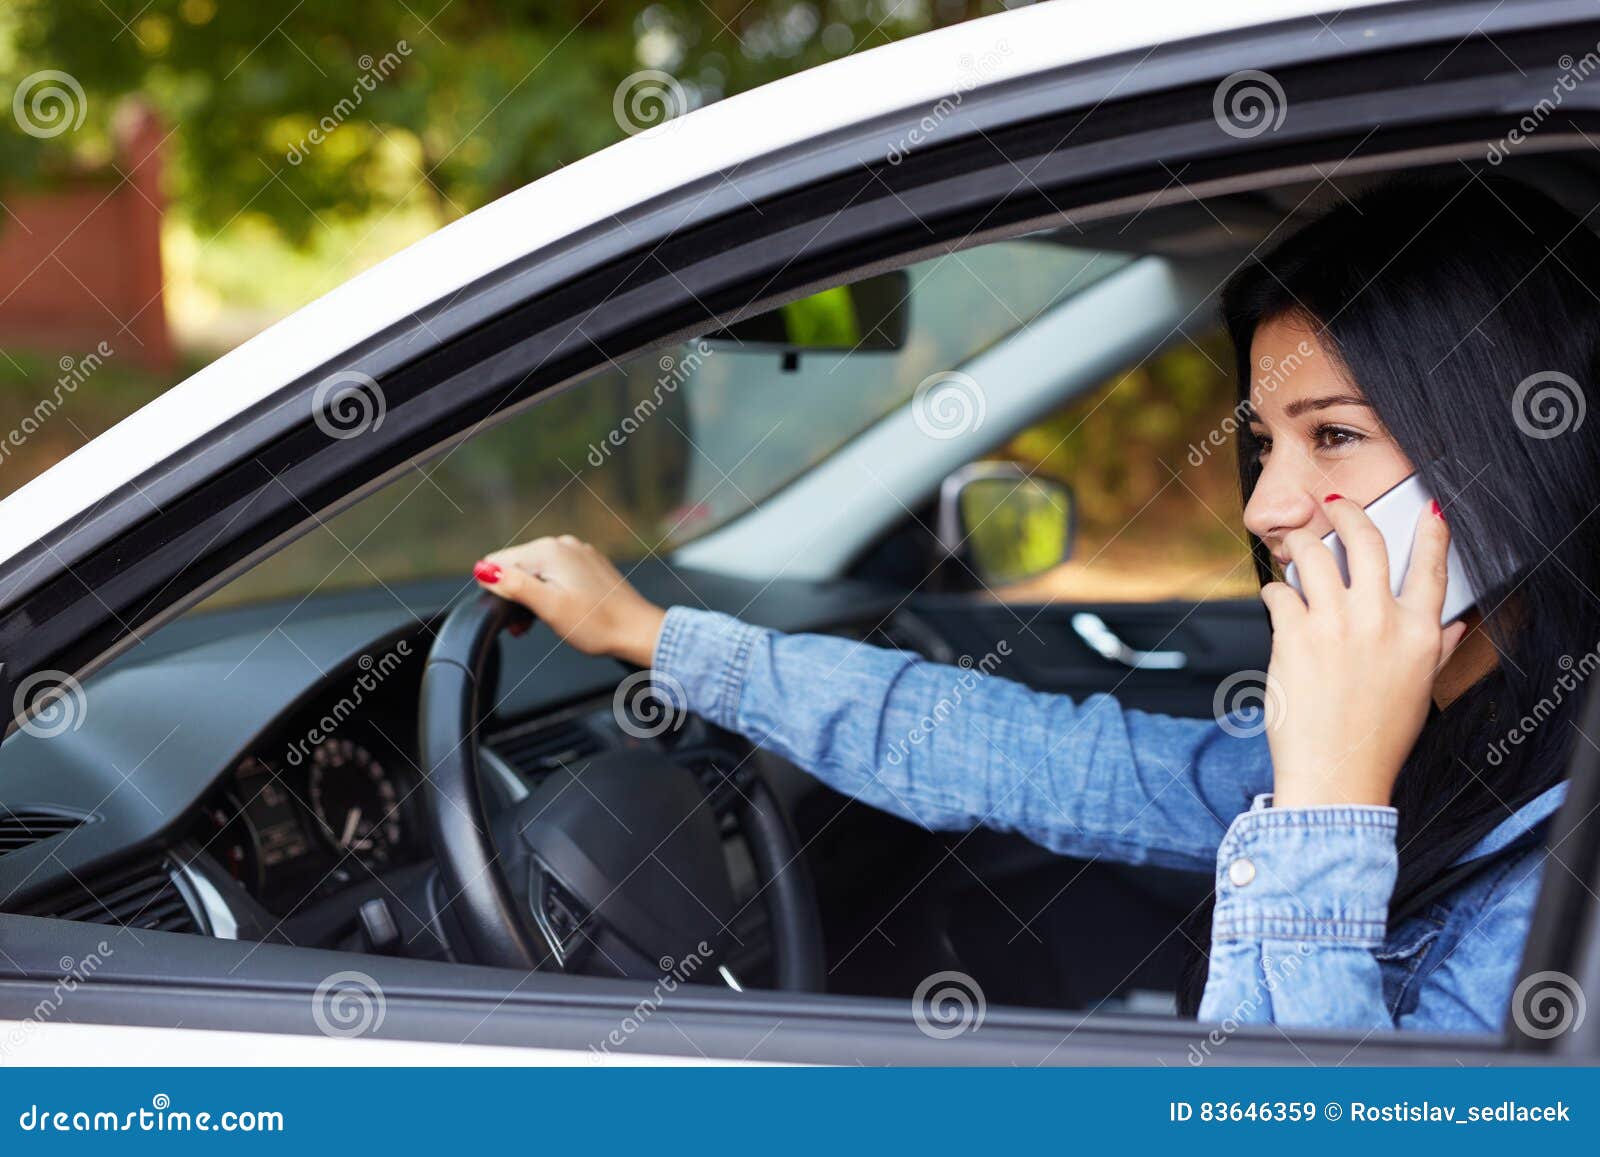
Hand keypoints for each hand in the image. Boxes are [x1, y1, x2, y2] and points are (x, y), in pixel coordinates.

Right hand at [472, 536, 666, 666]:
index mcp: (550, 550)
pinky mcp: (587, 566)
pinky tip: (558, 612)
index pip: (499, 561)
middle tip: (525, 626)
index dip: (497, 590)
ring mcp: (578, 554)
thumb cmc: (598, 624)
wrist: (638, 631)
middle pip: (518, 566)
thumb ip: (514, 585)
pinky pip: (556, 575)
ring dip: (531, 597)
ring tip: (541, 622)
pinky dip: (550, 593)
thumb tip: (483, 569)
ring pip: (537, 572)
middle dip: (514, 595)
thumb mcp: (548, 607)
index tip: (511, 615)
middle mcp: (563, 544)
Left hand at [1259, 495, 1468, 808]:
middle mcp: (1380, 620)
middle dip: (1348, 513)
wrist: (1337, 773)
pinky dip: (1275, 590)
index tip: (1427, 508)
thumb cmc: (1377, 739)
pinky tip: (1276, 597)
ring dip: (1301, 544)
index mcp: (1419, 634)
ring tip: (1294, 546)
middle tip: (1333, 504)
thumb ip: (1436, 649)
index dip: (1432, 532)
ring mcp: (1335, 624)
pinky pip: (1279, 591)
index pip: (1433, 568)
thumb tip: (1456, 624)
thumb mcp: (1420, 690)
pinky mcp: (1294, 634)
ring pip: (1315, 554)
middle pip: (1367, 542)